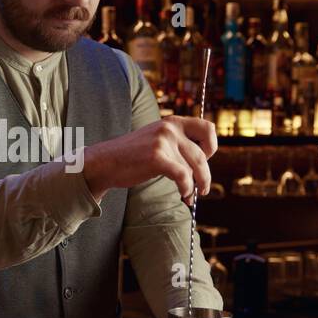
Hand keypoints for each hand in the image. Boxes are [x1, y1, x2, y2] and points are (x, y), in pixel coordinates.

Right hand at [81, 115, 216, 205]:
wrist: (106, 162)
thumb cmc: (133, 156)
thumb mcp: (157, 140)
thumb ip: (177, 144)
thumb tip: (202, 164)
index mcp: (172, 122)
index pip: (208, 127)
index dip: (211, 146)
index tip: (205, 160)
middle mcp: (170, 128)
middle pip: (202, 155)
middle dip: (205, 175)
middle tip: (203, 189)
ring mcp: (163, 141)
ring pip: (192, 168)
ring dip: (194, 186)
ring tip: (188, 195)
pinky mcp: (157, 157)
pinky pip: (183, 176)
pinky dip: (186, 189)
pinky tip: (183, 195)